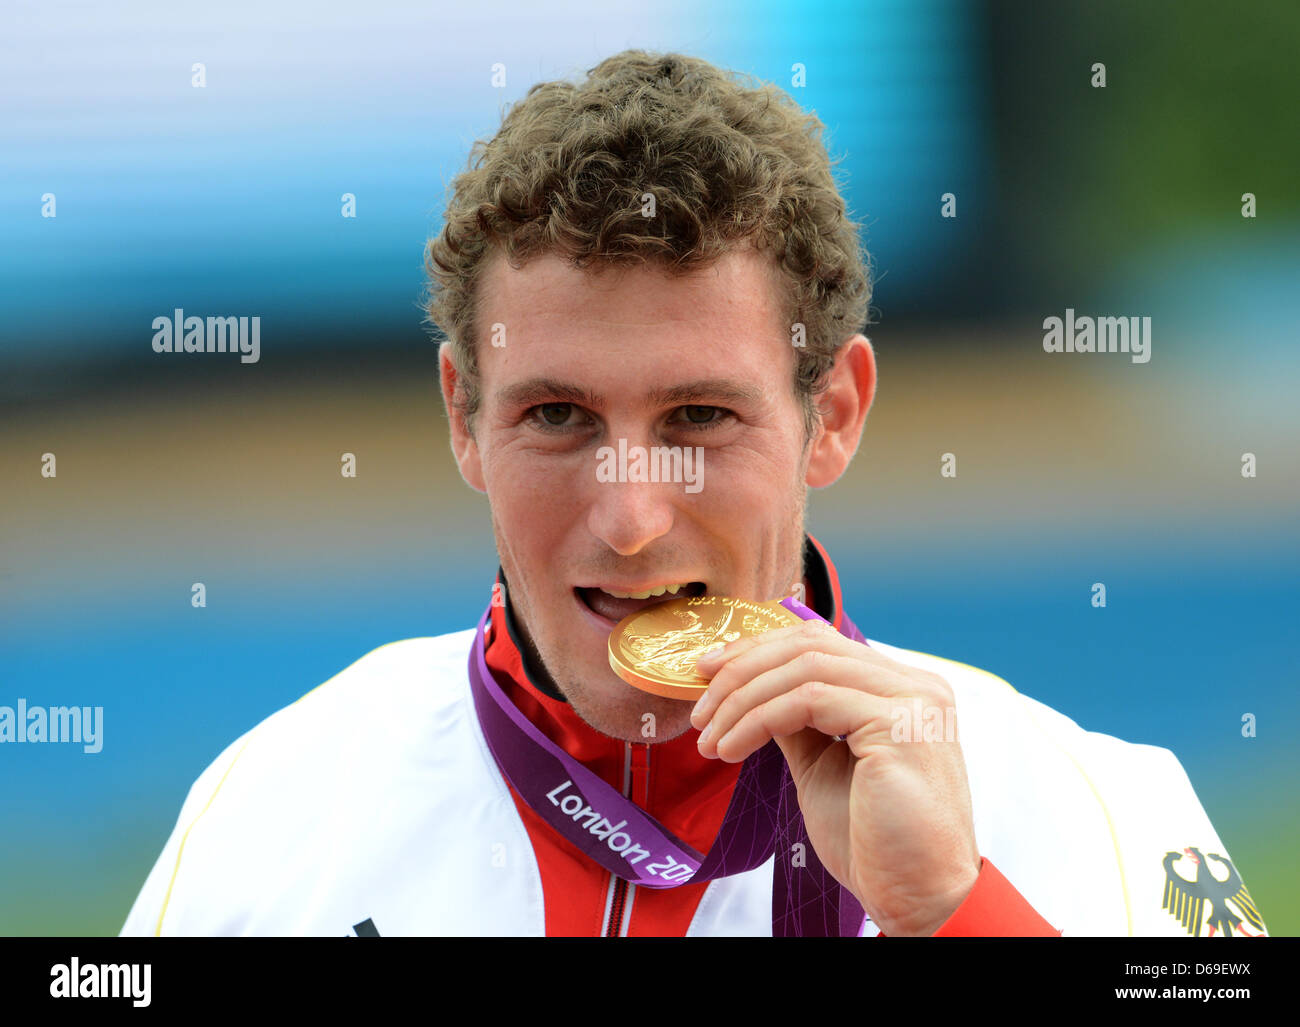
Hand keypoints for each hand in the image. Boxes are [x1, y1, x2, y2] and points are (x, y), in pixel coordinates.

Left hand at [690, 619, 981, 935]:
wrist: (916, 898)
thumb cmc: (874, 843)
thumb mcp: (822, 766)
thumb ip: (797, 723)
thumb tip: (749, 693)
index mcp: (900, 689)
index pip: (819, 643)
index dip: (757, 650)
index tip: (707, 672)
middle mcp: (914, 685)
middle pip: (809, 646)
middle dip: (741, 670)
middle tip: (699, 708)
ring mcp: (912, 701)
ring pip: (805, 668)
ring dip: (742, 701)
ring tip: (709, 739)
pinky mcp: (900, 725)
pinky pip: (809, 701)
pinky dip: (759, 719)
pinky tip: (732, 749)